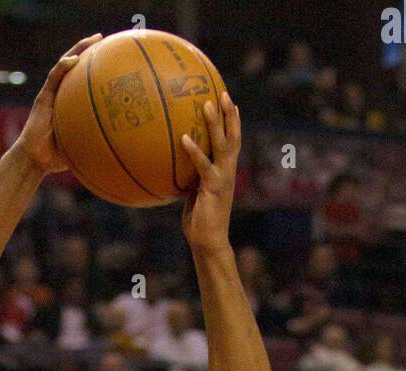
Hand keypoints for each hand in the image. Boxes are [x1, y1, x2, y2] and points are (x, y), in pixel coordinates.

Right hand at [12, 34, 101, 173]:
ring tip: (92, 41)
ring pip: (64, 65)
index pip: (81, 79)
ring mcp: (51, 94)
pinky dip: (63, 66)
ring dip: (77, 50)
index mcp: (69, 103)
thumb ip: (97, 141)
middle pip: (74, 66)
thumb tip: (122, 146)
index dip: (93, 66)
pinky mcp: (43, 97)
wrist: (35, 160)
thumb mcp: (83, 147)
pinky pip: (54, 77)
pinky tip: (74, 60)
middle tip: (101, 39)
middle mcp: (60, 94)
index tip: (109, 56)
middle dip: (87, 50)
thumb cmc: (58, 157)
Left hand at [180, 92, 240, 250]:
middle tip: (222, 92)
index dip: (232, 122)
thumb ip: (189, 179)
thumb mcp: (193, 196)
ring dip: (215, 123)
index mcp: (225, 172)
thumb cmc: (199, 223)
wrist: (209, 242)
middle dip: (229, 114)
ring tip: (207, 102)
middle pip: (233, 137)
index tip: (229, 102)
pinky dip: (194, 151)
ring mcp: (223, 179)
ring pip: (222, 145)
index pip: (232, 142)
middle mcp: (228, 172)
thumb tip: (173, 167)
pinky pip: (203, 165)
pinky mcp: (214, 188)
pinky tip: (184, 138)